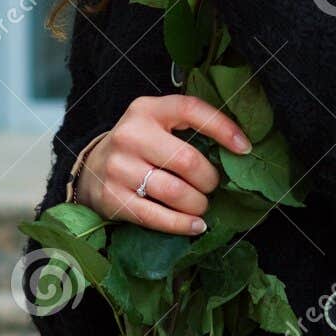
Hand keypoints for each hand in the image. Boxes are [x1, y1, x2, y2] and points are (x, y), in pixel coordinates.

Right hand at [76, 94, 252, 234]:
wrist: (91, 169)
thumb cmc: (138, 146)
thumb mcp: (156, 123)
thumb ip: (186, 128)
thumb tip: (237, 149)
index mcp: (147, 110)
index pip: (190, 109)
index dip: (222, 128)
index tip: (244, 148)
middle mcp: (130, 135)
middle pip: (188, 161)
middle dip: (209, 180)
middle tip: (211, 186)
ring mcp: (119, 168)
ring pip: (175, 192)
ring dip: (198, 204)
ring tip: (201, 205)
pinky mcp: (113, 198)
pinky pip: (157, 217)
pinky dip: (182, 224)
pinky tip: (195, 225)